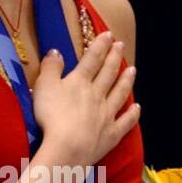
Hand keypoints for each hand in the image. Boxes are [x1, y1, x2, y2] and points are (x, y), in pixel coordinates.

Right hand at [31, 31, 139, 166]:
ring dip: (126, 81)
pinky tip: (137, 107)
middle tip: (121, 45)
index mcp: (80, 82)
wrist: (68, 147)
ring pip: (119, 94)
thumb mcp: (44, 87)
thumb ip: (50, 68)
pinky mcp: (111, 134)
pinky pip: (125, 122)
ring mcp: (107, 115)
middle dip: (114, 58)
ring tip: (132, 70)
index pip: (92, 59)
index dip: (100, 45)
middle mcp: (97, 95)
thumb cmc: (52, 116)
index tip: (108, 34)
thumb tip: (56, 51)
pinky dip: (132, 114)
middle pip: (108, 73)